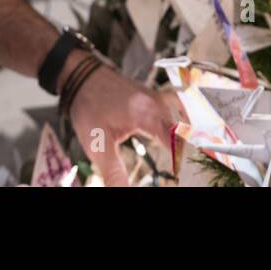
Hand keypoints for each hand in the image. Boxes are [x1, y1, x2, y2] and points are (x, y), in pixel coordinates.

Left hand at [66, 58, 178, 186]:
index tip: (183, 176)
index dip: (181, 160)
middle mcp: (157, 103)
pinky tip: (184, 130)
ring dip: (187, 135)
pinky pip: (178, 108)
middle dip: (186, 151)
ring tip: (189, 155)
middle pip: (183, 130)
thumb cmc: (89, 108)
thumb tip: (122, 192)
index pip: (175, 141)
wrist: (82, 77)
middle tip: (188, 171)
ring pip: (182, 118)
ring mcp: (158, 97)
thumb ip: (114, 173)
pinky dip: (183, 120)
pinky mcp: (155, 96)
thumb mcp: (98, 145)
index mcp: (146, 114)